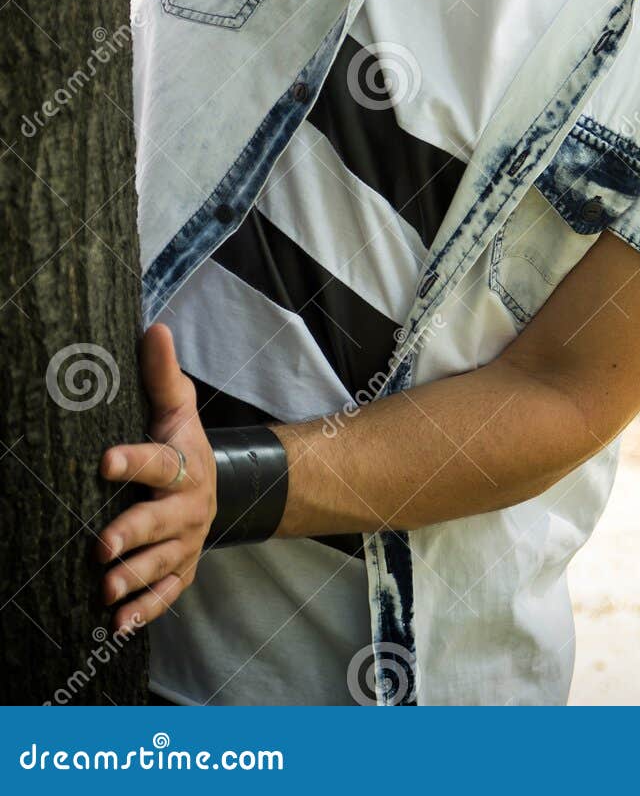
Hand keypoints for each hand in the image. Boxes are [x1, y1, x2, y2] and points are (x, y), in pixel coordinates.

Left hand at [96, 323, 216, 635]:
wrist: (224, 486)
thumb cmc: (184, 442)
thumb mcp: (177, 408)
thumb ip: (162, 374)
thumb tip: (153, 326)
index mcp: (185, 464)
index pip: (159, 461)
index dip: (133, 461)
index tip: (104, 461)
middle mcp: (190, 507)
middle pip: (161, 521)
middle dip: (133, 534)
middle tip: (102, 547)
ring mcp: (188, 542)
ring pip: (164, 563)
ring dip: (135, 578)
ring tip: (105, 590)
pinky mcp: (183, 570)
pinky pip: (167, 594)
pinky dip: (145, 611)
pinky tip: (118, 625)